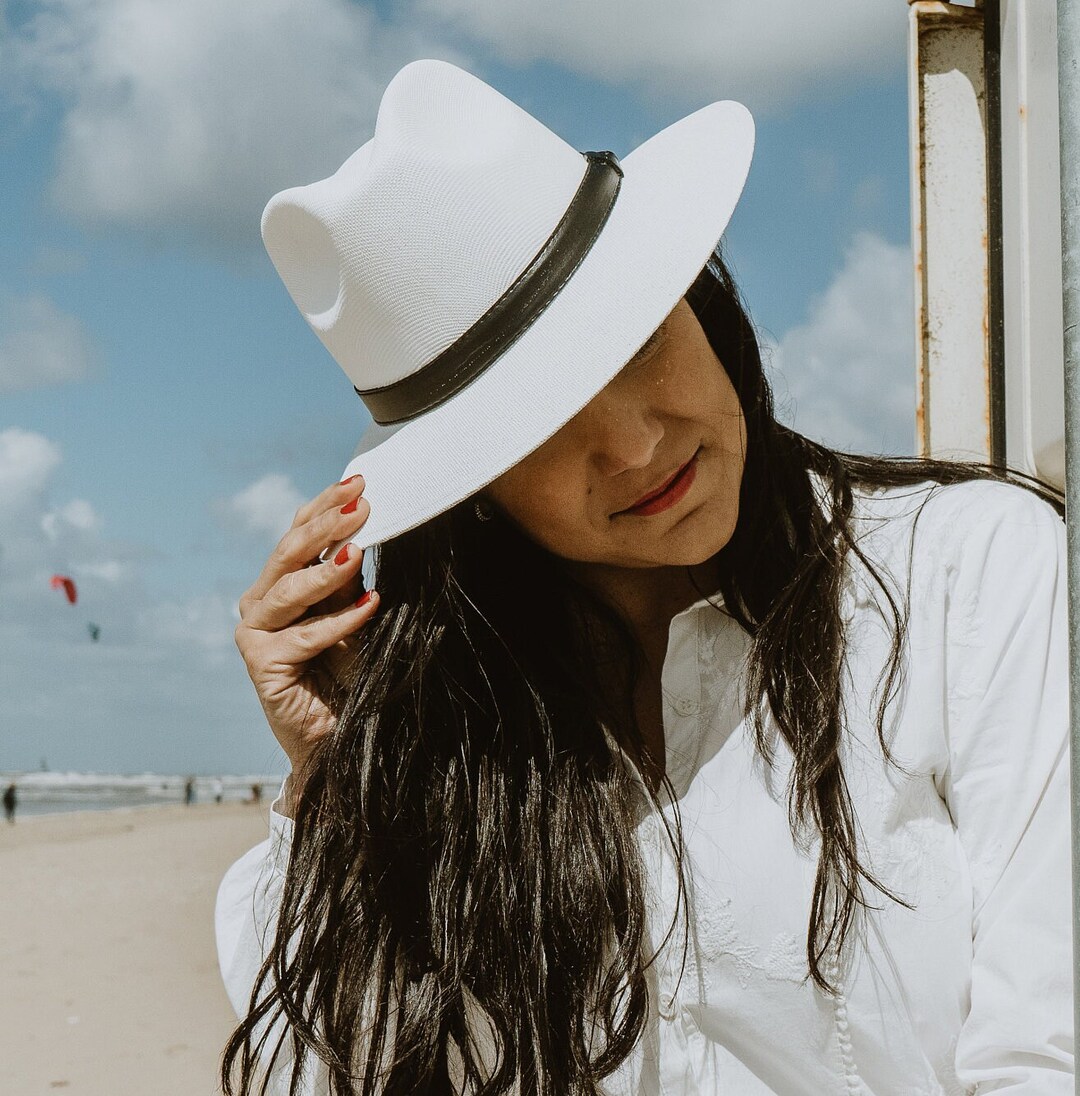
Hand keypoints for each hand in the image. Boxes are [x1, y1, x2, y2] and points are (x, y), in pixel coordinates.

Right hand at [234, 475, 378, 809]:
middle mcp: (261, 602)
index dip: (324, 505)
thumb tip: (363, 529)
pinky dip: (341, 620)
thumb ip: (349, 578)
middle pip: (289, 553)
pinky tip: (371, 604)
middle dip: (326, 525)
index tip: (357, 480)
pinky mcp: (261, 663)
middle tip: (361, 503)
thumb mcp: (353, 613)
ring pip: (290, 590)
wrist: (339, 734)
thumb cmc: (348, 671)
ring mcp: (256, 632)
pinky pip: (306, 635)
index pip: (298, 533)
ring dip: (327, 569)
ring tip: (359, 552)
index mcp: (280, 582)